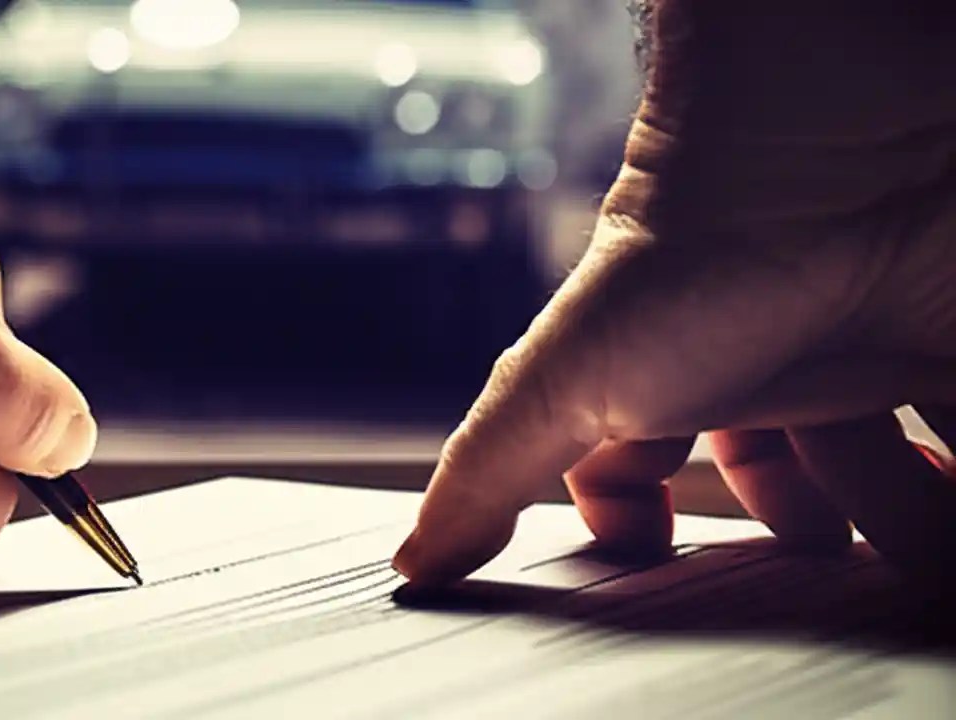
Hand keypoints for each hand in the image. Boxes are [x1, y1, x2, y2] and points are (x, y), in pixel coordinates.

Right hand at [394, 1, 955, 585]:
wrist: (837, 167)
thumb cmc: (687, 256)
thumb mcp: (560, 384)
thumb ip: (485, 475)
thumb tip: (413, 563)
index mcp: (651, 378)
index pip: (629, 464)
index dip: (631, 517)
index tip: (650, 554)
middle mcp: (745, 367)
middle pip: (763, 479)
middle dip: (788, 533)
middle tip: (809, 552)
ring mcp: (845, 356)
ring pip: (867, 473)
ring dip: (891, 520)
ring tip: (907, 530)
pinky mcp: (927, 351)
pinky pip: (941, 441)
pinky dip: (941, 489)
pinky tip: (939, 486)